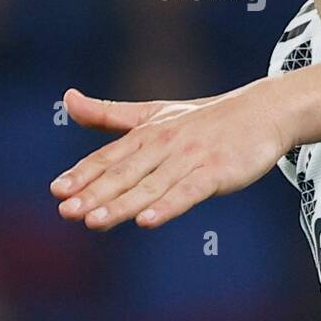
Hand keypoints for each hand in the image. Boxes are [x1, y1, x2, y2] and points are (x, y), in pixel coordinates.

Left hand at [51, 81, 293, 229]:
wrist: (262, 111)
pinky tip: (148, 220)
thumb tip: (68, 98)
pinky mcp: (217, 172)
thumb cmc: (204, 118)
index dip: (83, 174)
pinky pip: (189, 192)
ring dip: (122, 204)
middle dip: (94, 193)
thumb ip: (109, 114)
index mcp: (148, 133)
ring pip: (151, 185)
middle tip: (66, 211)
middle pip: (125, 173)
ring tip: (94, 222)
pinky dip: (168, 205)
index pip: (109, 156)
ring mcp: (191, 158)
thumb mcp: (154, 114)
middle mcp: (165, 144)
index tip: (57, 191)